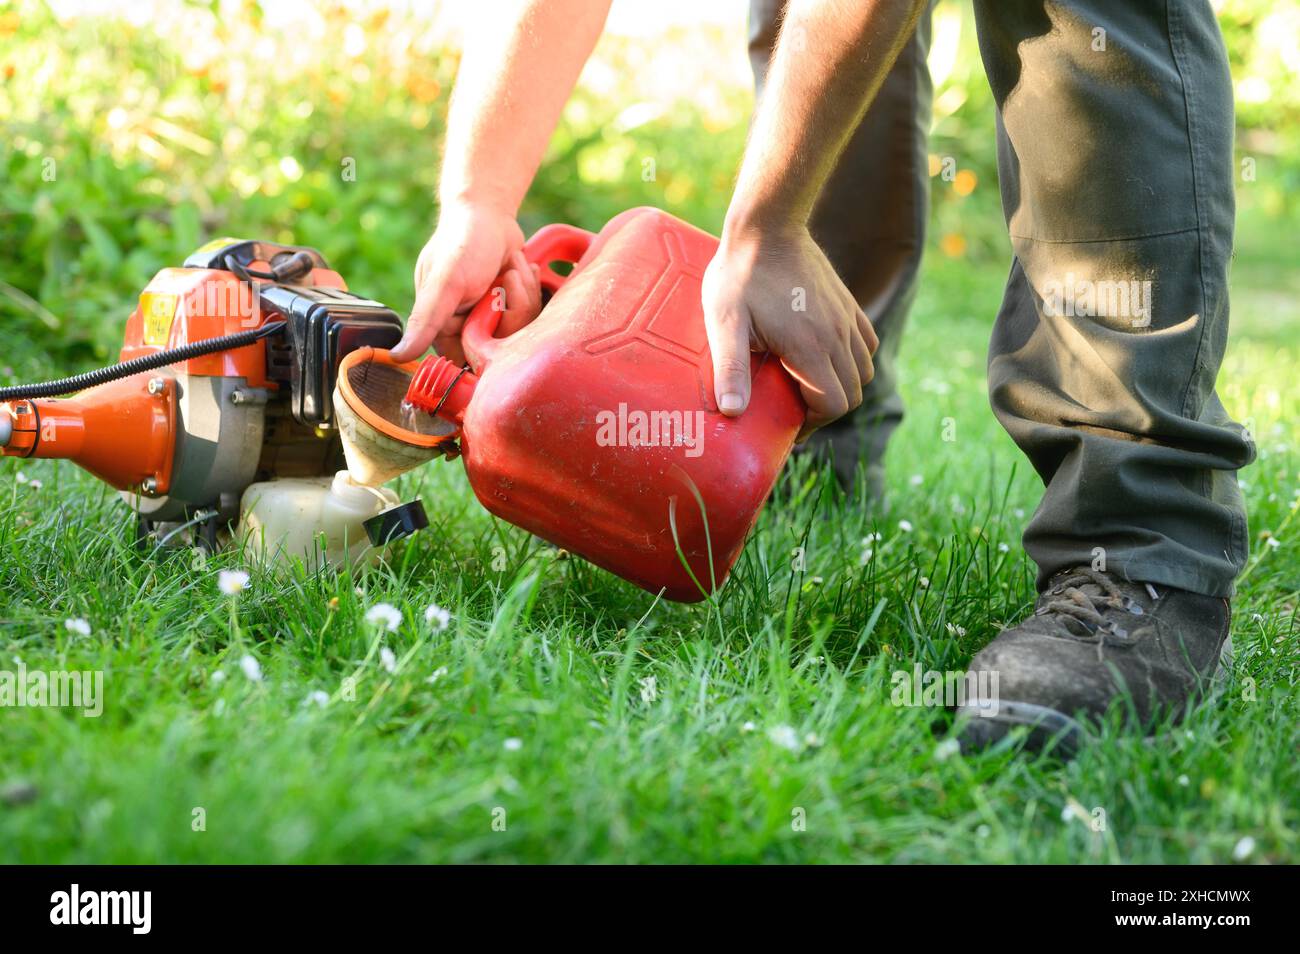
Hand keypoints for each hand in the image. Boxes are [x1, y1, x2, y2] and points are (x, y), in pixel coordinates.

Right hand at [390, 200, 527, 363]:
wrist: (487, 212)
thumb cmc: (461, 243)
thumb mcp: (444, 283)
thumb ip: (425, 321)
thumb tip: (397, 355)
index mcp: (442, 326)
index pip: (469, 356)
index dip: (486, 336)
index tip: (488, 308)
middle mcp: (466, 324)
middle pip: (501, 343)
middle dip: (511, 308)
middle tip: (505, 279)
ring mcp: (491, 314)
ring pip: (521, 326)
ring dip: (522, 291)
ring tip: (511, 267)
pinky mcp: (511, 304)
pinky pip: (532, 312)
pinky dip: (529, 285)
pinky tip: (519, 267)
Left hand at [701, 224, 877, 440]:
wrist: (767, 226)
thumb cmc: (740, 276)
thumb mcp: (724, 323)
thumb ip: (730, 368)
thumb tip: (732, 412)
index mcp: (810, 347)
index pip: (832, 405)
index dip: (812, 424)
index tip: (788, 426)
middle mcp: (837, 336)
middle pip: (851, 394)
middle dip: (826, 411)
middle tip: (795, 411)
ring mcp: (846, 319)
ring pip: (863, 371)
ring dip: (842, 387)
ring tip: (810, 388)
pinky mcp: (847, 304)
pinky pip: (867, 344)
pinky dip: (854, 361)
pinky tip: (827, 359)